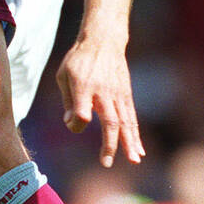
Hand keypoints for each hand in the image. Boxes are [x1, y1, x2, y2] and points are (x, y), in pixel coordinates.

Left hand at [56, 38, 144, 167]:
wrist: (104, 41)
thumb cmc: (79, 60)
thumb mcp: (64, 75)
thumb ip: (68, 100)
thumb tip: (70, 123)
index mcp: (84, 86)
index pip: (81, 110)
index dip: (77, 121)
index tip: (72, 123)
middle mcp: (103, 92)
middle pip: (110, 121)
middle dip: (109, 143)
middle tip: (106, 163)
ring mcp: (118, 95)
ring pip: (125, 122)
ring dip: (129, 143)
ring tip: (133, 161)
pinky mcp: (126, 96)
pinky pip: (132, 118)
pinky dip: (135, 135)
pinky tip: (138, 151)